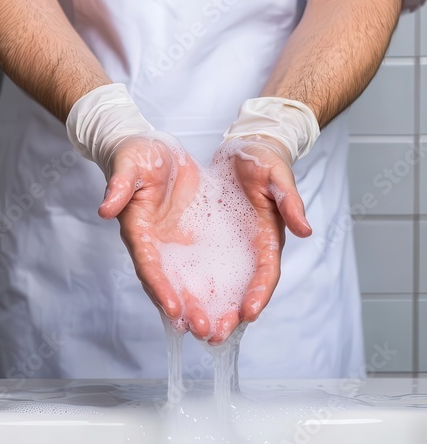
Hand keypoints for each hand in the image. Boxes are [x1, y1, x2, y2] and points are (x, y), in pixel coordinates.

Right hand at [98, 132, 202, 332]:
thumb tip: (104, 209)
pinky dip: (211, 289)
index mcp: (138, 229)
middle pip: (167, 284)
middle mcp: (154, 244)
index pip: (147, 264)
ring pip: (184, 283)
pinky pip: (200, 268)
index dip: (160, 287)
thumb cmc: (136, 154)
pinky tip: (228, 308)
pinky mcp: (187, 238)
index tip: (174, 309)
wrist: (149, 148)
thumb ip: (119, 186)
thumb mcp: (129, 165)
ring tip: (217, 332)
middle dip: (185, 309)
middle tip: (204, 330)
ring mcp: (171, 244)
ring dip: (199, 307)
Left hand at [203, 135, 311, 343]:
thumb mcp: (276, 175)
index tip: (247, 313)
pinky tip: (177, 305)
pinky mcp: (208, 240)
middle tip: (212, 334)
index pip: (266, 272)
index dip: (258, 294)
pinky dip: (189, 287)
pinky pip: (197, 268)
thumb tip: (307, 229)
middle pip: (240, 289)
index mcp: (268, 236)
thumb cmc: (263, 160)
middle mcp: (248, 249)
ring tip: (193, 330)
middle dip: (228, 313)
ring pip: (217, 285)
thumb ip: (290, 201)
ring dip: (207, 308)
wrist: (245, 148)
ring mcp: (228, 247)